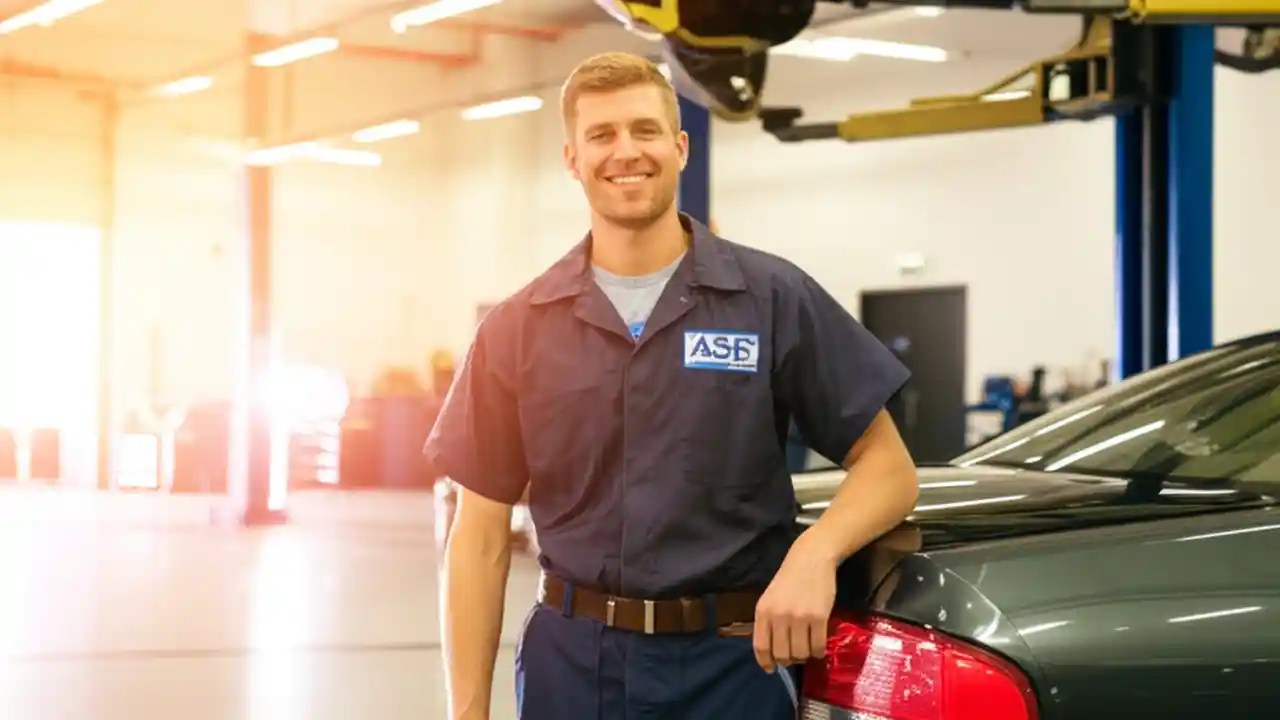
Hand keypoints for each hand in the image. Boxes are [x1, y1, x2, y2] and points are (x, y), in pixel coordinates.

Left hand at [752, 531, 838, 672]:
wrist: (811, 559)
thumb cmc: (789, 580)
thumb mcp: (770, 599)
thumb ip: (768, 623)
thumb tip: (771, 654)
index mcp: (763, 611)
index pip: (761, 647)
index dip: (765, 662)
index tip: (771, 669)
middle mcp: (778, 616)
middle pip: (782, 654)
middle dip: (789, 660)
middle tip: (795, 654)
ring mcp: (799, 617)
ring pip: (800, 654)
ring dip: (805, 656)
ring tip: (808, 647)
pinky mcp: (819, 617)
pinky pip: (818, 647)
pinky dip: (819, 652)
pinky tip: (819, 645)